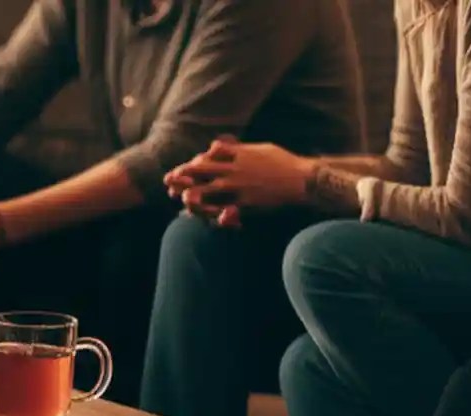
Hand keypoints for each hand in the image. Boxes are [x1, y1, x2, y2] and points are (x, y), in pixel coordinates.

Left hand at [167, 139, 315, 219]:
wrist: (300, 180)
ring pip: (207, 190)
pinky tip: (200, 214)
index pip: (208, 155)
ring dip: (191, 194)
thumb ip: (237, 148)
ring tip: (179, 197)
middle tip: (169, 179)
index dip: (194, 162)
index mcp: (238, 154)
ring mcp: (238, 187)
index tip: (185, 167)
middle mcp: (235, 169)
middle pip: (202, 170)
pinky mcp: (244, 203)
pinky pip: (223, 208)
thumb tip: (217, 145)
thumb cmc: (282, 162)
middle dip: (184, 175)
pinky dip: (210, 211)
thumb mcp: (259, 148)